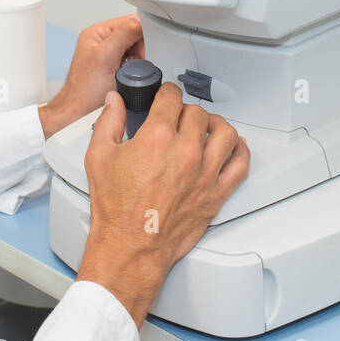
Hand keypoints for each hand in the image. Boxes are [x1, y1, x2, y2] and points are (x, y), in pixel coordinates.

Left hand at [38, 14, 143, 138]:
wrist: (79, 114)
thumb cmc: (84, 91)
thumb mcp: (105, 57)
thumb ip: (123, 35)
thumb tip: (139, 23)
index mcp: (97, 32)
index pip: (129, 21)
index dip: (140, 34)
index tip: (139, 51)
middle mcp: (102, 41)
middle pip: (134, 35)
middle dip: (139, 50)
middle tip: (132, 66)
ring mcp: (108, 54)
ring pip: (135, 49)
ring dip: (138, 61)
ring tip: (127, 73)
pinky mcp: (114, 67)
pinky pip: (133, 62)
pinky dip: (135, 70)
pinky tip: (127, 78)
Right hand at [76, 83, 249, 326]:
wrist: (130, 247)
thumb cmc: (115, 210)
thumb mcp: (99, 158)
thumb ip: (109, 122)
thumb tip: (114, 101)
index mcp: (157, 138)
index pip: (172, 98)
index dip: (168, 93)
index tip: (167, 96)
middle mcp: (186, 152)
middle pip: (198, 114)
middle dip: (187, 111)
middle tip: (180, 117)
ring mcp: (205, 173)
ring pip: (226, 133)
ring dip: (217, 125)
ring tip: (208, 127)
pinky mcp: (216, 194)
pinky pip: (240, 165)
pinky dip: (241, 151)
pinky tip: (233, 148)